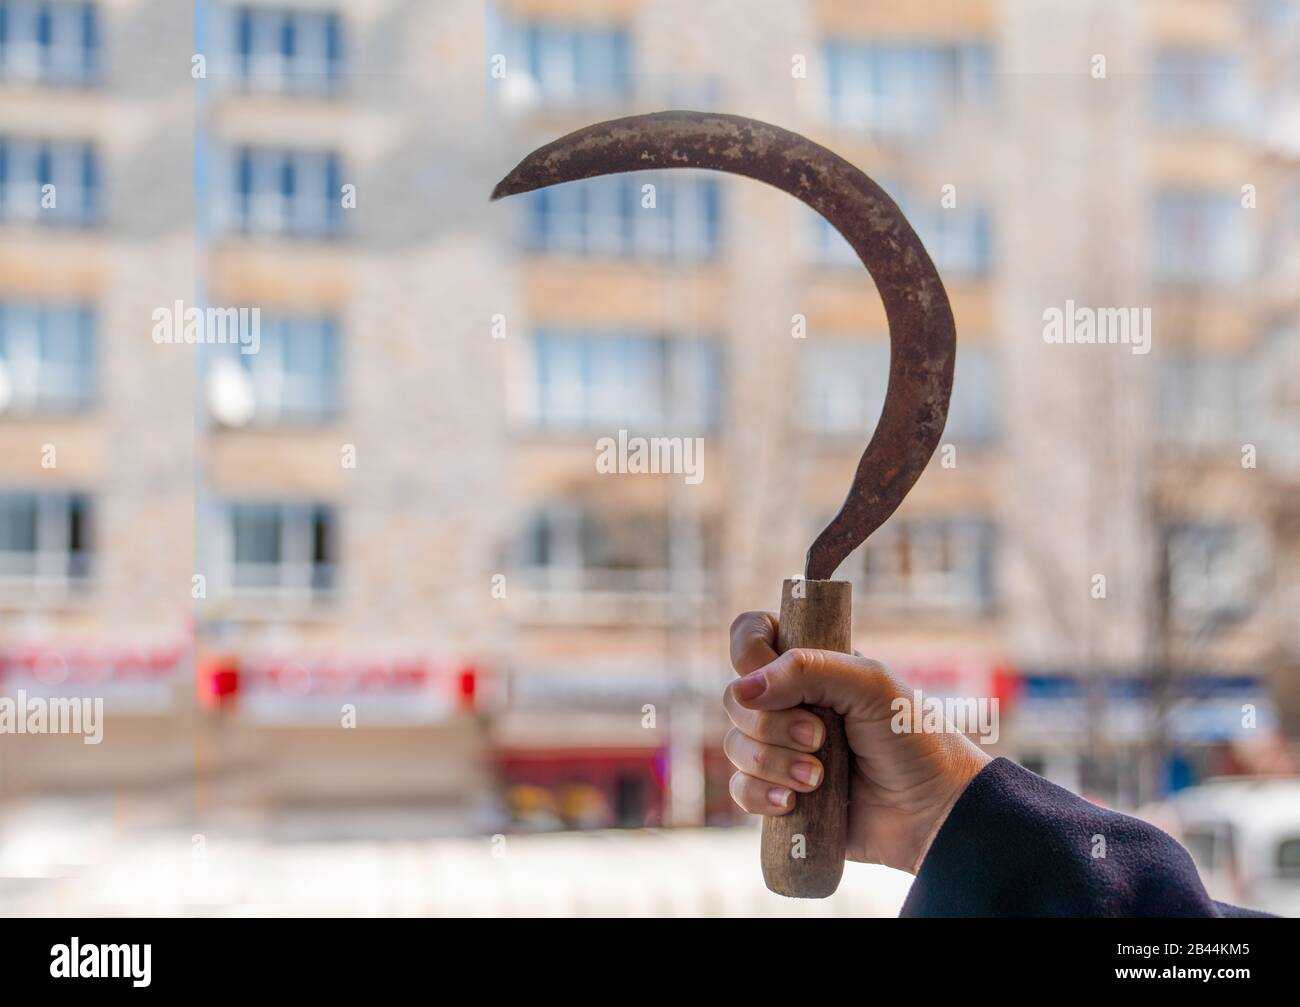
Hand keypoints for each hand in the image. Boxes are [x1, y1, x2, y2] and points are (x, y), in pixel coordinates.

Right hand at [724, 611, 991, 874]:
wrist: (933, 811)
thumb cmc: (913, 738)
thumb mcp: (870, 684)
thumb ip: (806, 670)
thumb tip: (743, 690)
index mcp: (809, 666)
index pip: (751, 636)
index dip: (748, 650)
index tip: (771, 673)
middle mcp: (789, 703)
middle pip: (735, 699)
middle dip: (772, 724)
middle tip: (818, 737)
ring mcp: (782, 750)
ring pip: (736, 746)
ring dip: (775, 763)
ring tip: (819, 778)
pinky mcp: (780, 793)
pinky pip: (741, 789)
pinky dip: (761, 795)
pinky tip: (793, 803)